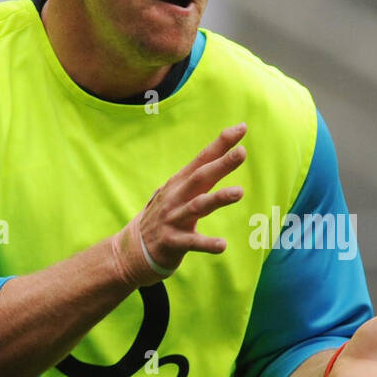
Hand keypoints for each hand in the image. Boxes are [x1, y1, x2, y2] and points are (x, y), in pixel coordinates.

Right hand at [113, 122, 247, 285]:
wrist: (134, 248)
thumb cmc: (167, 215)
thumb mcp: (180, 192)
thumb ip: (202, 175)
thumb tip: (229, 152)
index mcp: (180, 183)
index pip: (203, 158)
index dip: (221, 143)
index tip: (241, 127)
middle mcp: (177, 196)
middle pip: (201, 177)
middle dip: (221, 164)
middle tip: (242, 152)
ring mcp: (173, 218)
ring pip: (198, 206)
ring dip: (218, 198)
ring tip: (239, 192)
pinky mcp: (172, 242)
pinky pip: (192, 242)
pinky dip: (207, 243)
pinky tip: (223, 246)